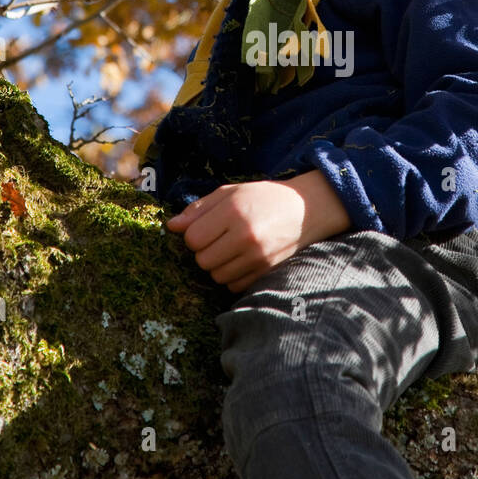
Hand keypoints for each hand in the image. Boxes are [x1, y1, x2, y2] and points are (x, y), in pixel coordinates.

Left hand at [164, 171, 351, 292]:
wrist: (306, 210)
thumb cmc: (264, 198)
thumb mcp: (231, 193)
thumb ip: (199, 209)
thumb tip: (171, 227)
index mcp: (234, 211)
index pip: (193, 238)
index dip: (195, 235)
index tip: (206, 228)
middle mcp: (245, 236)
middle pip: (202, 260)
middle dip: (205, 252)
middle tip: (219, 239)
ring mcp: (258, 257)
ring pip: (216, 276)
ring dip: (218, 265)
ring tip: (231, 249)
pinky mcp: (267, 271)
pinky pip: (233, 286)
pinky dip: (232, 276)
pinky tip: (242, 260)